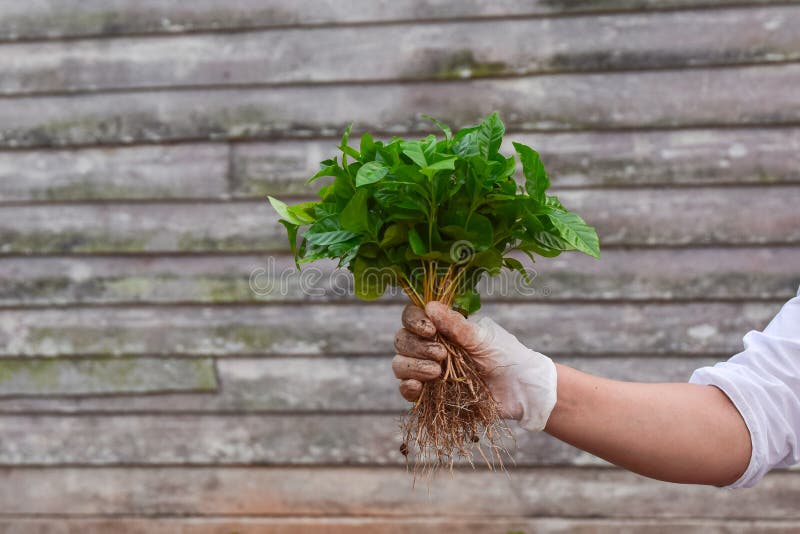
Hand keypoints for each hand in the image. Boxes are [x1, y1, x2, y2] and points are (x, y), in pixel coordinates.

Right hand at [392, 301, 558, 430]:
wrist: (521, 390)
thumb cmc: (506, 356)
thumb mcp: (482, 337)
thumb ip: (455, 324)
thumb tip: (429, 305)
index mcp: (442, 328)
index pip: (412, 317)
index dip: (414, 321)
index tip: (430, 330)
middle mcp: (430, 347)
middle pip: (402, 340)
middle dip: (416, 346)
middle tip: (441, 354)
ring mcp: (428, 371)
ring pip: (400, 364)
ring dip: (413, 366)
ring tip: (437, 372)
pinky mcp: (431, 396)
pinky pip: (407, 391)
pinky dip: (407, 388)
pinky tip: (418, 386)